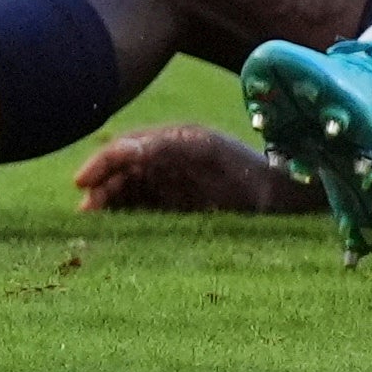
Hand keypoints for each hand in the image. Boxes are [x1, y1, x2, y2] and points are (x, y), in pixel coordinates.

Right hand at [68, 125, 316, 217]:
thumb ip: (172, 152)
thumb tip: (127, 151)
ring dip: (109, 203)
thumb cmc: (256, 178)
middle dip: (101, 187)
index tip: (81, 183)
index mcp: (177, 141)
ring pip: (128, 189)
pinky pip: (143, 207)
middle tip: (87, 213)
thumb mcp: (212, 157)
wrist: (289, 202)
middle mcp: (170, 158)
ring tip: (94, 224)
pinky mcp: (179, 204)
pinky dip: (125, 216)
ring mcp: (174, 181)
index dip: (101, 163)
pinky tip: (114, 230)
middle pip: (122, 169)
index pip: (127, 147)